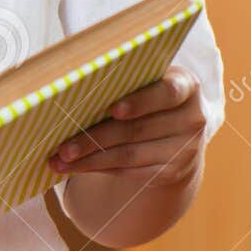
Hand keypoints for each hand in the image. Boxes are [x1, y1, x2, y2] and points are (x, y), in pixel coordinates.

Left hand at [48, 65, 205, 187]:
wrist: (175, 129)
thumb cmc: (145, 93)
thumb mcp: (143, 80)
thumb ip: (121, 79)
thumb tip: (69, 85)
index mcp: (186, 86)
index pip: (166, 92)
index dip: (139, 102)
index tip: (112, 110)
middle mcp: (192, 118)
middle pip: (137, 130)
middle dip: (94, 138)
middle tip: (62, 146)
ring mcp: (186, 149)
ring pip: (129, 155)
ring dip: (90, 159)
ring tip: (59, 161)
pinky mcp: (173, 172)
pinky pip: (130, 171)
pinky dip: (99, 168)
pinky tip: (75, 167)